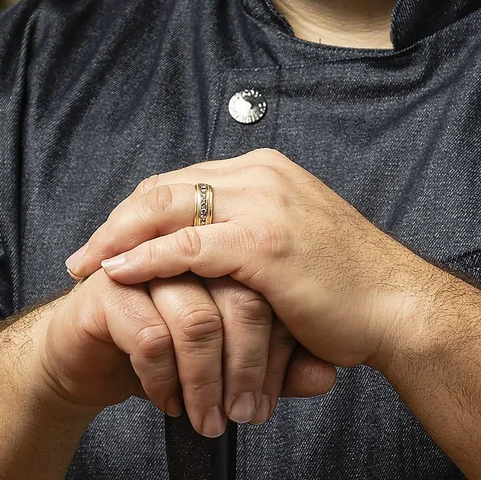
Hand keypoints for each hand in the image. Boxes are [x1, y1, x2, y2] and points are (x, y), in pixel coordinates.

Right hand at [31, 265, 336, 438]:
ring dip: (205, 383)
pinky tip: (167, 401)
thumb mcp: (228, 362)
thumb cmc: (159, 353)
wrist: (81, 360)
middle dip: (245, 369)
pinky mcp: (110, 289)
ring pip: (198, 321)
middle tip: (244, 416)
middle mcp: (189, 243)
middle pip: (241, 298)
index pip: (272, 291)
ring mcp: (147, 260)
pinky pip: (152, 337)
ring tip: (207, 420)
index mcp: (226, 244)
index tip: (270, 403)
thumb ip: (277, 365)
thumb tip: (325, 378)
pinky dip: (165, 379)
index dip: (277, 351)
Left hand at [65, 152, 428, 376]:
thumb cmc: (349, 290)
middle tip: (82, 255)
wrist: (398, 308)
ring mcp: (263, 205)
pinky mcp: (263, 243)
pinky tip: (118, 275)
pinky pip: (186, 247)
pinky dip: (146, 260)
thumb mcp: (292, 245)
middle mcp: (261, 175)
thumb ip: (247, 237)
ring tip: (87, 267)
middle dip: (116, 222)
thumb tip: (201, 256)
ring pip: (166, 210)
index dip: (137, 211)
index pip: (181, 180)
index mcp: (266, 172)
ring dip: (118, 240)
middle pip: (164, 187)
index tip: (107, 241)